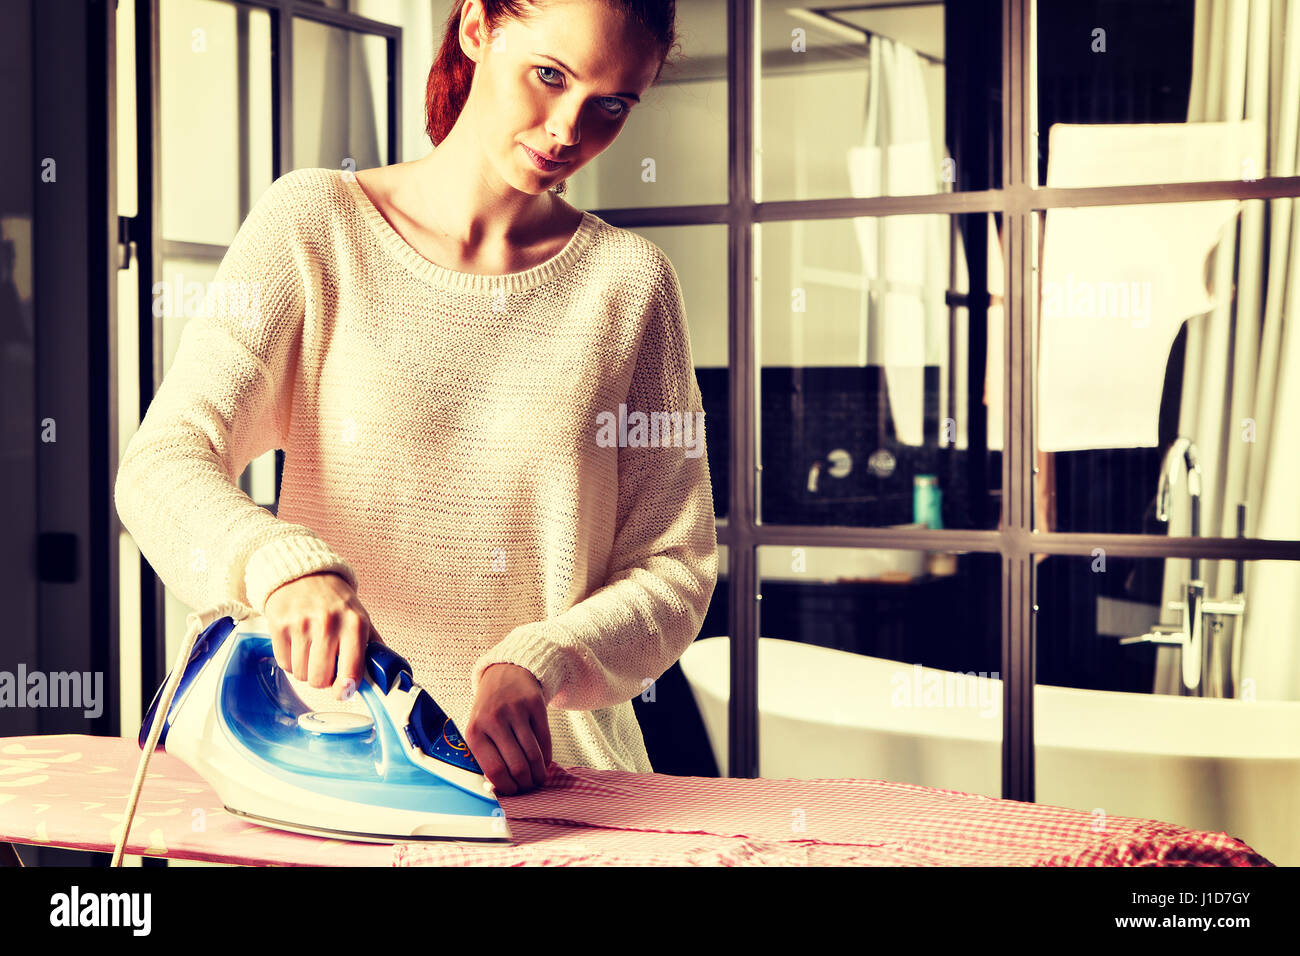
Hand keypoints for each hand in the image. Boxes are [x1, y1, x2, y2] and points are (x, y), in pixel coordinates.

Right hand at [262, 571, 382, 700]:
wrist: (304, 575)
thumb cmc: (336, 602)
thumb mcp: (361, 618)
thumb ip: (372, 648)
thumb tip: (383, 677)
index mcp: (355, 624)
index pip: (350, 673)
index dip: (345, 690)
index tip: (342, 691)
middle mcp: (329, 623)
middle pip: (320, 679)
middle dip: (322, 679)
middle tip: (325, 665)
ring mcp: (301, 624)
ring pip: (300, 674)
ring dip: (306, 670)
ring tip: (312, 651)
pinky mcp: (279, 625)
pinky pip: (284, 664)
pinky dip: (290, 661)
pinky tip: (298, 645)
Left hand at [465, 663, 552, 795]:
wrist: (505, 673)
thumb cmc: (489, 710)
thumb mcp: (478, 730)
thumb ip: (485, 757)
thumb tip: (499, 789)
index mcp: (474, 731)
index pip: (494, 770)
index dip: (508, 788)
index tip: (514, 792)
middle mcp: (494, 720)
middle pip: (517, 766)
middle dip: (526, 784)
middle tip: (528, 787)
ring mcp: (515, 711)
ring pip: (534, 756)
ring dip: (538, 774)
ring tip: (538, 779)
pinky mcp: (535, 704)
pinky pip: (545, 740)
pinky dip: (546, 757)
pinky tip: (544, 763)